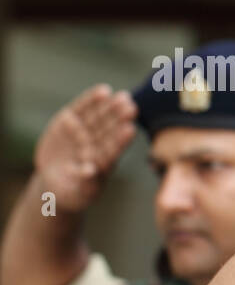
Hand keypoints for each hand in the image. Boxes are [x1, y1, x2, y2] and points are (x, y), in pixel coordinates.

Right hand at [33, 84, 137, 212]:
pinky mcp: (69, 122)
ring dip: (109, 106)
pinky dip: (90, 100)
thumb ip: (83, 183)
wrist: (54, 182)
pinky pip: (81, 109)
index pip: (113, 150)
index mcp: (102, 163)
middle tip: (132, 107)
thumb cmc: (71, 193)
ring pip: (99, 117)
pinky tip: (103, 91)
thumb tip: (90, 171)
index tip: (130, 130)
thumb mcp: (75, 194)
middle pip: (109, 130)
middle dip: (120, 119)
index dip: (121, 140)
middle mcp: (96, 145)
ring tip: (121, 96)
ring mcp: (83, 132)